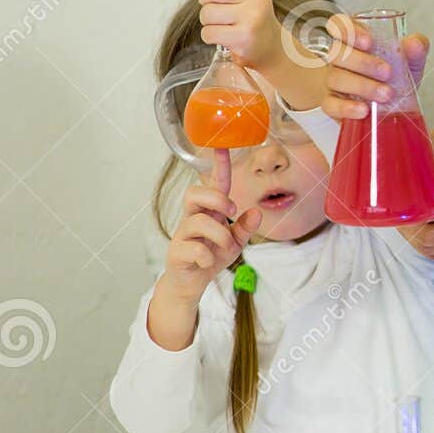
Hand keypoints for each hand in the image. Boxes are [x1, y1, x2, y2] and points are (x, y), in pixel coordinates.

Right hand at [148, 150, 262, 350]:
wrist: (191, 284)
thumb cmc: (210, 257)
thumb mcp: (235, 243)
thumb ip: (245, 228)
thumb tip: (257, 212)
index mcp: (208, 213)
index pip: (212, 185)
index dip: (217, 167)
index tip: (221, 148)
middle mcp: (193, 219)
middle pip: (194, 193)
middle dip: (217, 199)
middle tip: (232, 212)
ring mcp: (182, 235)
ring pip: (198, 221)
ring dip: (220, 236)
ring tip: (226, 248)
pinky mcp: (176, 252)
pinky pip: (195, 248)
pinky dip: (207, 256)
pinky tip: (208, 261)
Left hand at [187, 0, 285, 72]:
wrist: (268, 43)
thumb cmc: (250, 16)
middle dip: (205, 1)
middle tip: (218, 8)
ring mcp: (251, 17)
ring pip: (207, 13)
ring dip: (208, 21)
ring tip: (224, 23)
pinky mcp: (243, 37)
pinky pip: (208, 32)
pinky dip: (210, 36)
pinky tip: (224, 35)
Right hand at [321, 13, 427, 120]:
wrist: (393, 107)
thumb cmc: (395, 78)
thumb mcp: (410, 61)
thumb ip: (415, 49)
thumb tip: (415, 43)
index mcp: (354, 40)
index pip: (338, 25)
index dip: (348, 30)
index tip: (369, 42)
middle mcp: (339, 59)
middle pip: (337, 53)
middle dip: (363, 62)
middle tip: (387, 72)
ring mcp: (333, 82)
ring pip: (335, 78)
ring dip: (362, 86)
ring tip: (386, 94)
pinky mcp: (332, 105)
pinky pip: (330, 105)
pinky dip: (346, 107)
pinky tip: (364, 110)